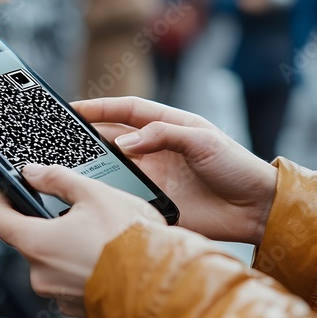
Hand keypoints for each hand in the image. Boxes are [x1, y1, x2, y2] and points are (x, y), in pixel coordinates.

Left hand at [0, 164, 164, 317]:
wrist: (164, 286)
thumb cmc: (132, 241)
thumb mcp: (96, 195)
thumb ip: (58, 179)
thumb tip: (34, 172)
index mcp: (38, 244)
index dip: (1, 200)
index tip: (9, 191)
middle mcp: (42, 276)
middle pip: (30, 242)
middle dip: (48, 225)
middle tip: (78, 212)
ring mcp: (60, 296)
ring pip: (54, 264)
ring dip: (70, 248)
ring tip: (102, 237)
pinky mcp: (80, 310)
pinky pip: (73, 283)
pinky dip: (85, 269)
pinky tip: (110, 259)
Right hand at [73, 97, 276, 245]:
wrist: (254, 209)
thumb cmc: (237, 167)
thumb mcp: (202, 141)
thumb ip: (163, 134)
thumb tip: (124, 142)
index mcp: (169, 126)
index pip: (127, 111)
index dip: (100, 108)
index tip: (73, 108)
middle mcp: (157, 150)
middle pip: (114, 138)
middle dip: (88, 136)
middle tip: (61, 137)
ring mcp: (154, 177)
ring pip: (114, 168)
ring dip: (93, 166)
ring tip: (68, 164)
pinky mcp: (155, 202)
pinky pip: (124, 196)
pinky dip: (107, 194)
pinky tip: (91, 194)